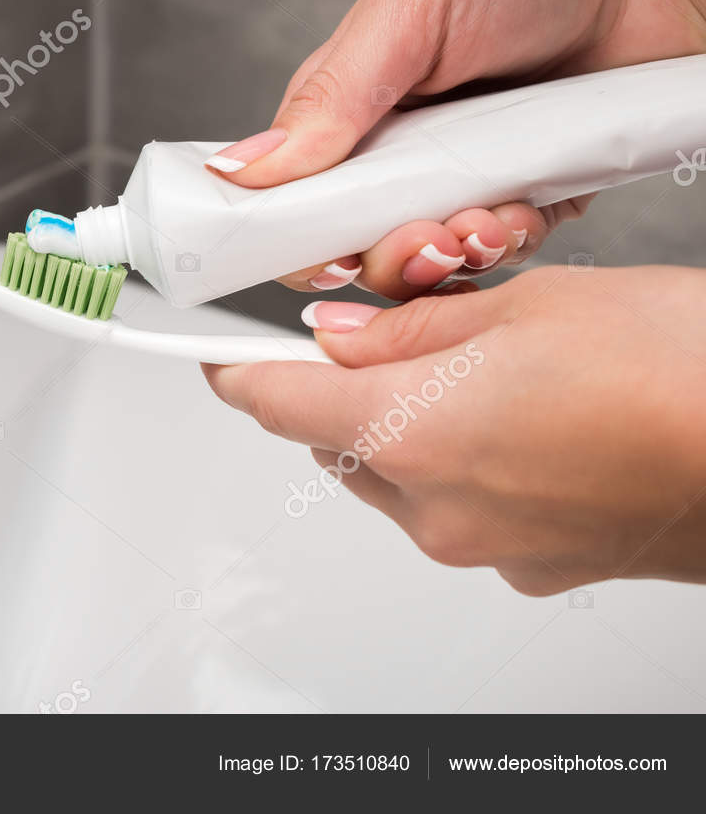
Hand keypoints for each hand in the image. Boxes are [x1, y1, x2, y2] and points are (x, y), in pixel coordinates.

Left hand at [204, 267, 705, 593]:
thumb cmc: (677, 369)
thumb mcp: (524, 305)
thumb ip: (408, 330)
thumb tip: (341, 335)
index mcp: (407, 434)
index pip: (270, 402)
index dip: (232, 367)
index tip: (209, 347)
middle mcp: (434, 508)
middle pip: (333, 440)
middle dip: (340, 384)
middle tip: (386, 327)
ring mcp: (487, 546)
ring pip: (396, 476)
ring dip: (406, 424)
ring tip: (482, 363)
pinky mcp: (536, 564)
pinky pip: (462, 507)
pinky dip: (466, 461)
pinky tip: (530, 415)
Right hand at [205, 0, 705, 298]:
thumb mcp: (407, 13)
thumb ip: (329, 97)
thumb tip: (241, 167)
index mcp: (346, 107)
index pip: (289, 195)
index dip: (291, 236)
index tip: (313, 250)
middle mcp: (397, 151)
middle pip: (353, 245)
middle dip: (379, 256)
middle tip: (417, 237)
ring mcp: (462, 179)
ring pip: (426, 262)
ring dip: (446, 259)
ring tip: (478, 223)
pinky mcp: (527, 198)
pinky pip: (500, 255)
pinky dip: (506, 248)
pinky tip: (518, 214)